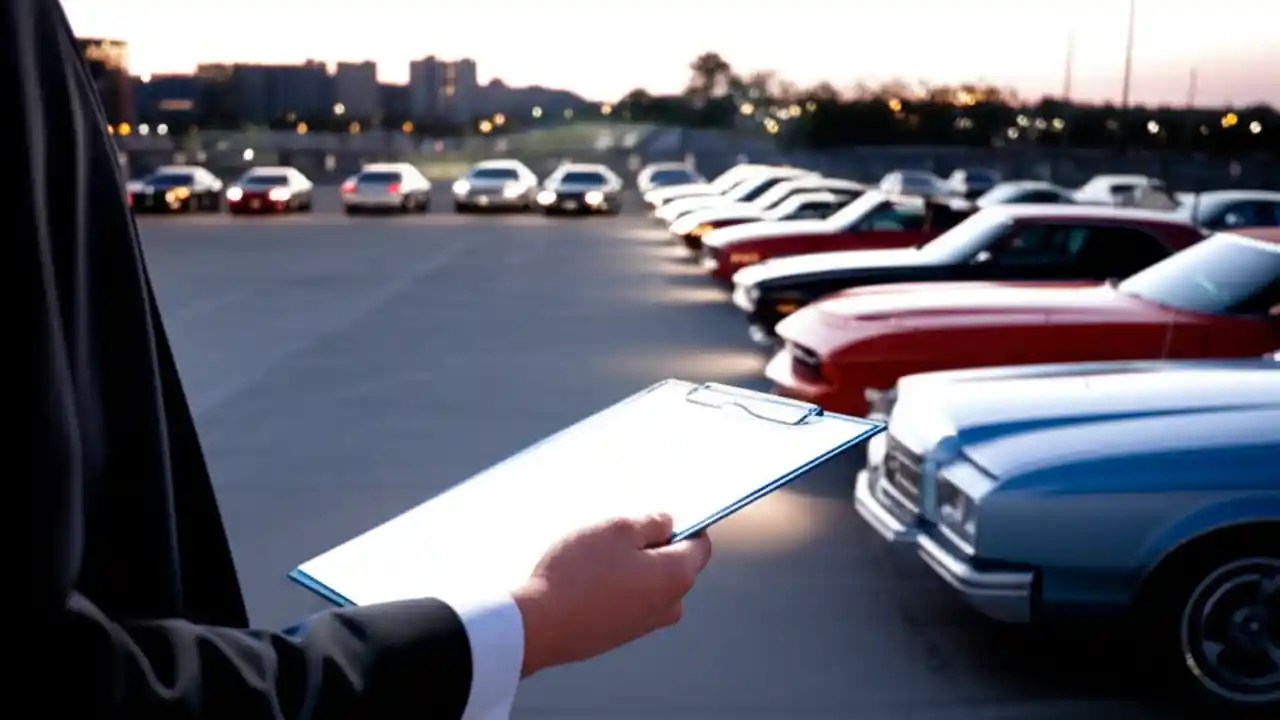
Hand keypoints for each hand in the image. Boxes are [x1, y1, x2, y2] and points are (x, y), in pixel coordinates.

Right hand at [511, 514, 711, 676]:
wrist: (539, 626)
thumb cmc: (579, 572)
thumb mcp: (616, 529)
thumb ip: (650, 523)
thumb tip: (668, 524)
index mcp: (677, 576)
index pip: (700, 546)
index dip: (686, 525)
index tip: (661, 514)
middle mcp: (669, 605)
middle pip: (674, 566)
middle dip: (653, 546)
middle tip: (620, 531)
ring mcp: (644, 625)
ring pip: (649, 584)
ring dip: (632, 566)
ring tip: (597, 553)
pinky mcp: (619, 635)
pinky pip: (628, 602)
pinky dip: (617, 587)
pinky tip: (587, 578)